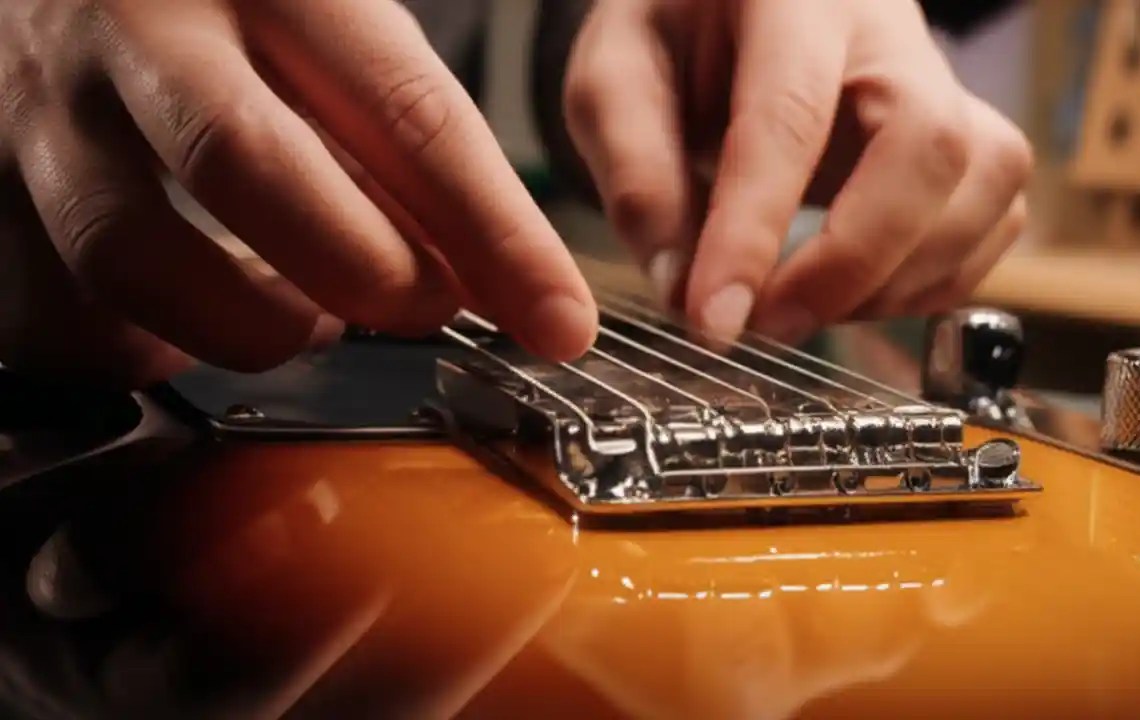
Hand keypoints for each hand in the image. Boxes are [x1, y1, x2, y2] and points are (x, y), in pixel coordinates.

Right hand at [0, 0, 596, 386]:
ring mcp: (42, 108)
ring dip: (253, 321)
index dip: (496, 233)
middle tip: (421, 304)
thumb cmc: (225, 7)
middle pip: (252, 173)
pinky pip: (63, 309)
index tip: (559, 320)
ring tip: (307, 316)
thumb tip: (492, 270)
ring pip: (136, 257)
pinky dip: (147, 345)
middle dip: (363, 273)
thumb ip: (402, 127)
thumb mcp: (328, 22)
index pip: (405, 111)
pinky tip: (196, 321)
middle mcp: (137, 28)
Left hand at [563, 0, 1031, 344]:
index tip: (713, 319)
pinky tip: (856, 293)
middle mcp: (887, 27)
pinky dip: (932, 280)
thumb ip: (636, 175)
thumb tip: (681, 286)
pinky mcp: (964, 131)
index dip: (754, 232)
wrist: (725, 6)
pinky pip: (994, 215)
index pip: (789, 118)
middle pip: (928, 144)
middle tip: (769, 324)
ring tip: (802, 308)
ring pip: (984, 181)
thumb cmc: (669, 36)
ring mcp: (941, 77)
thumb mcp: (613, 83)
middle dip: (852, 261)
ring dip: (898, 279)